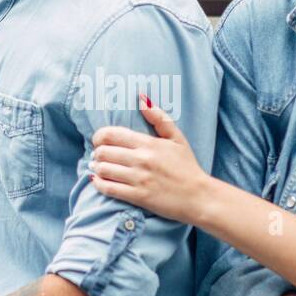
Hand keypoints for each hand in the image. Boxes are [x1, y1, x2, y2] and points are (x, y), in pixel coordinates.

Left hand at [88, 93, 209, 224]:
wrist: (198, 196)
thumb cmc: (187, 166)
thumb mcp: (177, 138)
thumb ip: (159, 117)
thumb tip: (141, 98)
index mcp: (149, 143)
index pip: (110, 134)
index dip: (98, 137)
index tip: (99, 141)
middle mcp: (142, 160)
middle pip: (103, 152)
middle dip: (97, 153)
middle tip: (100, 156)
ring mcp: (139, 179)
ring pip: (103, 170)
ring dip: (97, 168)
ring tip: (100, 168)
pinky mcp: (138, 197)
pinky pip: (108, 189)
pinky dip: (99, 184)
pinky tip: (99, 181)